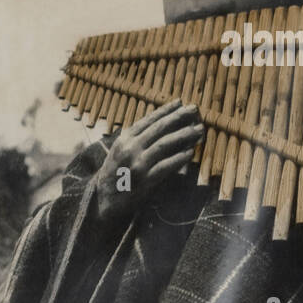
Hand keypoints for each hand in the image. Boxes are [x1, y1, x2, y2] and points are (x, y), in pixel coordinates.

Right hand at [93, 99, 203, 223]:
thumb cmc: (116, 172)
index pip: (149, 119)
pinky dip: (179, 158)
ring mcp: (137, 164)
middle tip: (194, 110)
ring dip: (184, 135)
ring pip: (165, 144)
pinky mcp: (145, 180)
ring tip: (198, 130)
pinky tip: (190, 152)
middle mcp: (130, 148)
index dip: (166, 110)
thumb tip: (164, 125)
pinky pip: (166, 166)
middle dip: (179, 117)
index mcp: (125, 138)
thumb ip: (138, 138)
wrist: (104, 199)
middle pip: (159, 128)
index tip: (180, 103)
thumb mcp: (121, 150)